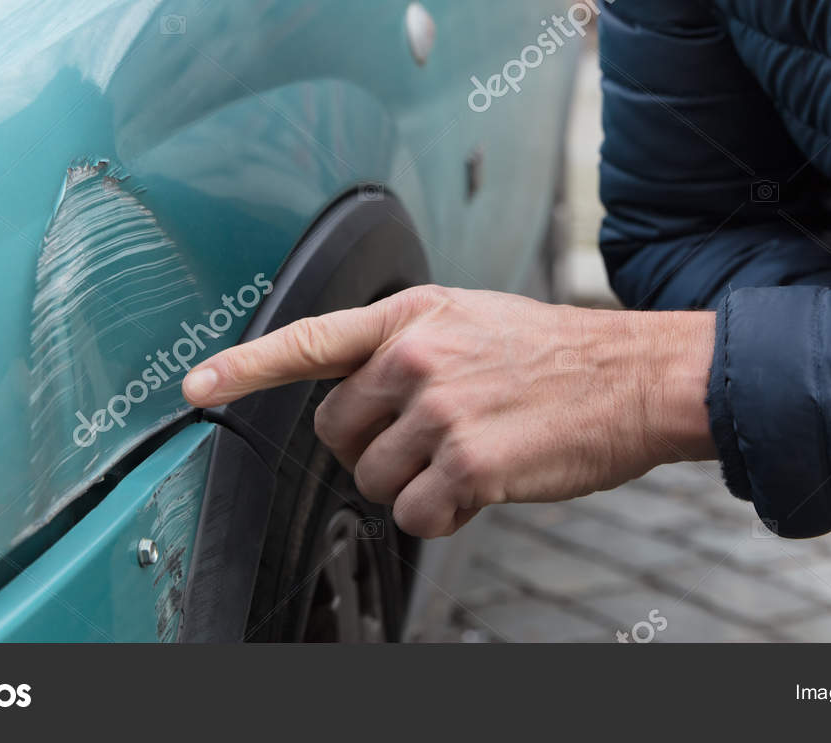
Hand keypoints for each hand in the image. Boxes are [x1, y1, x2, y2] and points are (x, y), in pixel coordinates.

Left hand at [180, 286, 716, 537]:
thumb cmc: (557, 355)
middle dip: (375, 448)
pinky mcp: (467, 463)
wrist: (634, 377)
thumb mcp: (472, 319)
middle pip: (337, 433)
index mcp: (412, 316)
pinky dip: (444, 514)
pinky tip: (487, 483)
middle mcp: (416, 356)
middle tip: (436, 436)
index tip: (196, 386)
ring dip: (415, 484)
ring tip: (473, 452)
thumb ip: (408, 344)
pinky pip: (414, 515)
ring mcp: (439, 409)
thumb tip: (360, 391)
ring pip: (372, 480)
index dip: (244, 366)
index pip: (310, 339)